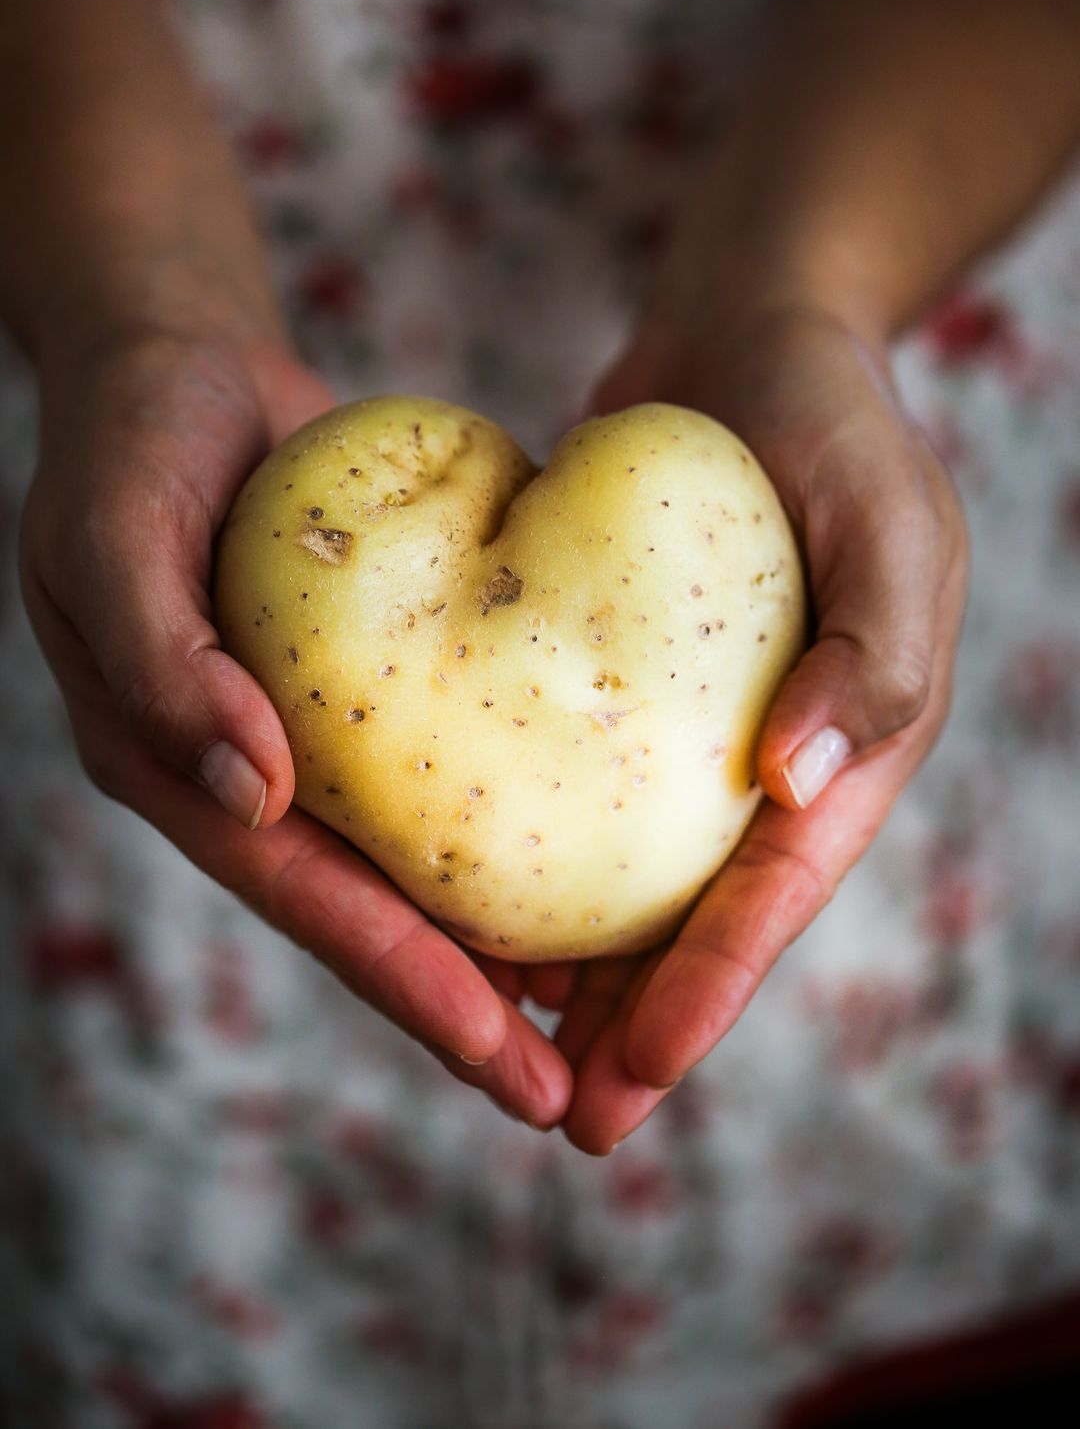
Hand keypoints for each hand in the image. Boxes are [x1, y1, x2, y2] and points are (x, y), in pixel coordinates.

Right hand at [20, 324, 571, 1128]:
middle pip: (362, 914)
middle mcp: (245, 775)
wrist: (182, 364)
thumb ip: (163, 665)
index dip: (399, 977)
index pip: (299, 896)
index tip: (500, 1053)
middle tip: (563, 1092)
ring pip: (409, 863)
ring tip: (596, 1015)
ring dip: (493, 943)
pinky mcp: (365, 690)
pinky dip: (503, 831)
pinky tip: (582, 864)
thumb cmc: (135, 438)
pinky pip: (440, 773)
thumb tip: (249, 797)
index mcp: (175, 765)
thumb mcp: (116, 532)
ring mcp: (305, 740)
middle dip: (459, 1007)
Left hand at [547, 304, 967, 1153]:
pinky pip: (571, 782)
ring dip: (580, 962)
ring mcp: (690, 721)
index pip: (777, 892)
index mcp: (854, 743)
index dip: (712, 991)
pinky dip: (531, 849)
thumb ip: (876, 657)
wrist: (754, 326)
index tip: (636, 1076)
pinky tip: (467, 899)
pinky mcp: (615, 678)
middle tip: (564, 1116)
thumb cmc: (835, 415)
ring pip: (632, 871)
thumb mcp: (890, 518)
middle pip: (702, 914)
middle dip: (642, 1022)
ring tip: (505, 1041)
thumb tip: (796, 793)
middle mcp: (769, 751)